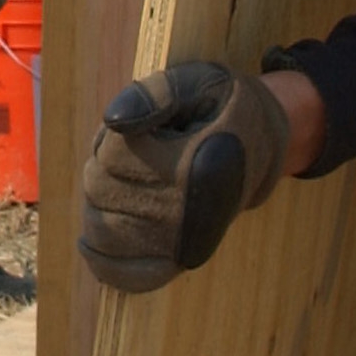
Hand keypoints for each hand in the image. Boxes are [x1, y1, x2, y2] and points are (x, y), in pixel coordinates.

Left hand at [77, 60, 290, 291]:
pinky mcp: (177, 262)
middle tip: (129, 150)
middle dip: (101, 162)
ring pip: (101, 228)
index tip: (139, 126)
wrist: (263, 148)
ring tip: (126, 180)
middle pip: (100, 189)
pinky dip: (101, 258)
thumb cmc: (223, 108)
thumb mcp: (199, 80)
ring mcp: (182, 244)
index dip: (112, 134)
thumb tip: (111, 121)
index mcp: (195, 167)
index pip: (113, 154)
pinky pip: (124, 275)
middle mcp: (189, 214)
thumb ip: (155, 92)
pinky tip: (92, 238)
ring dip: (98, 199)